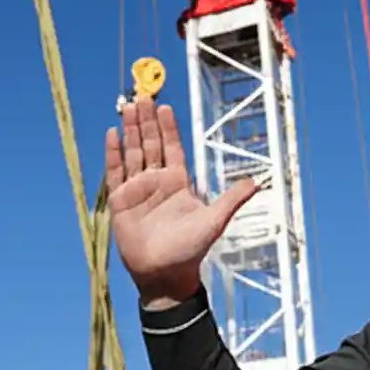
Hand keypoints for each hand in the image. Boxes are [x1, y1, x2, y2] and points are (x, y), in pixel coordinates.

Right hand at [105, 97, 257, 307]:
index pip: (172, 147)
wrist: (165, 274)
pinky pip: (115, 172)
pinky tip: (113, 134)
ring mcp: (137, 189)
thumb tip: (256, 183)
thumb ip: (232, 199)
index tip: (164, 106)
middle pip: (151, 143)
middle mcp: (156, 181)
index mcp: (178, 182)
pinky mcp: (120, 201)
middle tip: (142, 96)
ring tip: (126, 107)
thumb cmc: (190, 250)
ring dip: (130, 130)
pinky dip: (113, 153)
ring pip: (133, 152)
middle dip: (146, 121)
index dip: (168, 127)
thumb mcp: (214, 221)